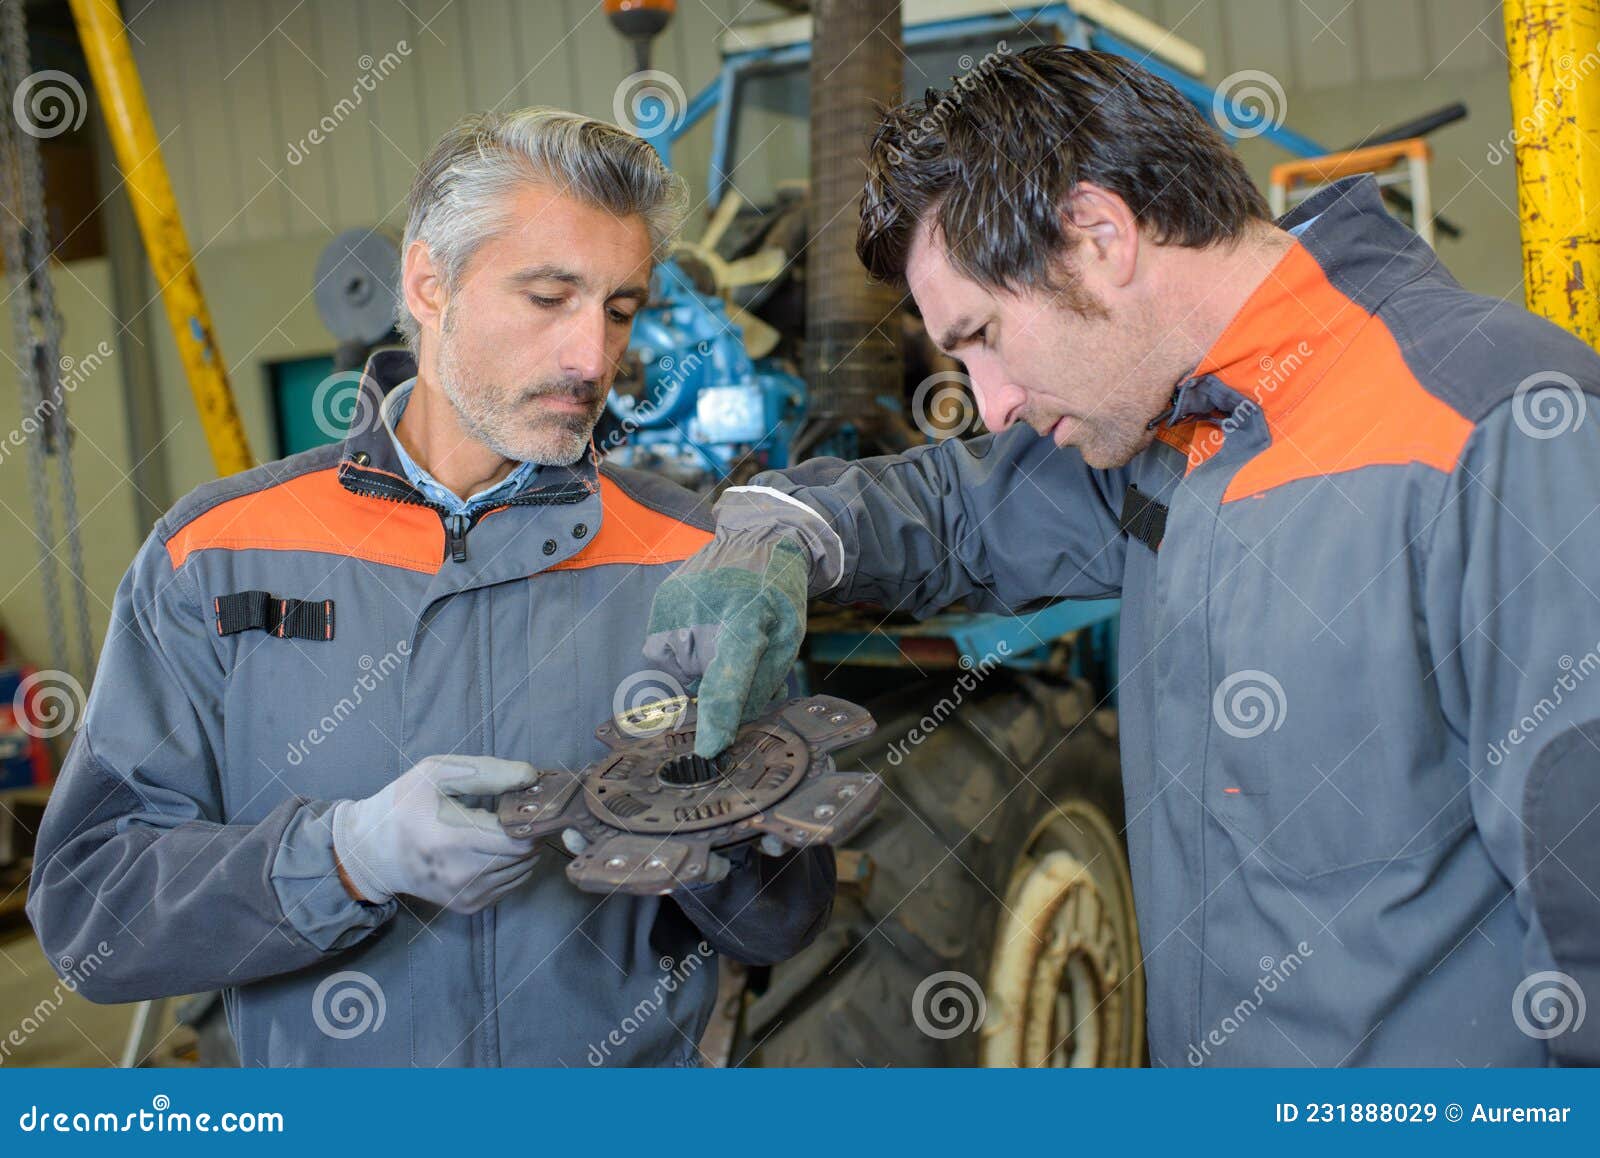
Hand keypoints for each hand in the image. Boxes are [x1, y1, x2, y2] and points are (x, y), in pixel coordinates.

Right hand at [331, 755, 541, 912]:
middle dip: (529, 831)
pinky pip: (510, 884)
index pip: (520, 839)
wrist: (373, 852)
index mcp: (452, 839)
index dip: (531, 818)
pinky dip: (511, 865)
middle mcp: (461, 874)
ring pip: (522, 871)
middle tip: (516, 812)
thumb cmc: (404, 805)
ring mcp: (466, 895)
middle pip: (525, 855)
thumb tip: (530, 776)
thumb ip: (487, 772)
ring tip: (500, 828)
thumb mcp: (437, 773)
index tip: (527, 801)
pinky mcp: (468, 906)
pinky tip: (491, 847)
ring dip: (521, 848)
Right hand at [644, 529, 809, 758]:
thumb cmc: (779, 594)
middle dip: (719, 677)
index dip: (718, 717)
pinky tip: (702, 622)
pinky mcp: (660, 601)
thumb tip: (730, 723)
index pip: (728, 678)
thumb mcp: (788, 639)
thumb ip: (761, 683)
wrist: (759, 537)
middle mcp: (705, 610)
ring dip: (699, 662)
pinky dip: (682, 647)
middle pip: (703, 679)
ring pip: (680, 669)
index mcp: (747, 619)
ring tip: (720, 627)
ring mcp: (676, 603)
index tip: (708, 749)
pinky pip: (663, 651)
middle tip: (740, 643)